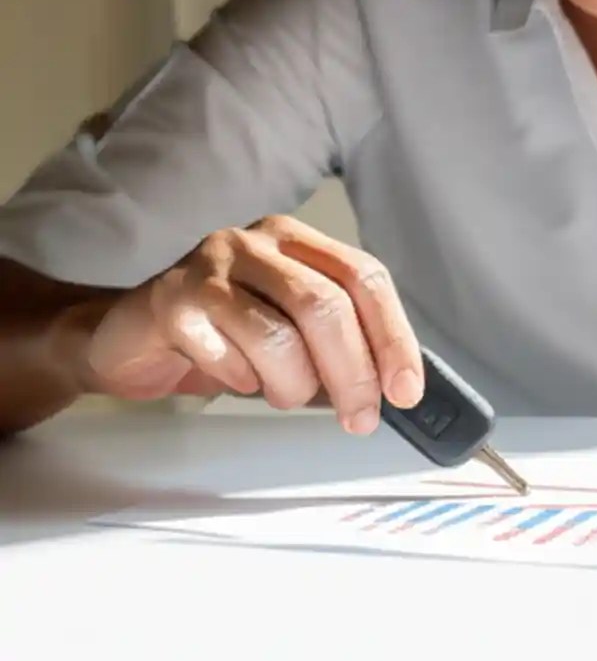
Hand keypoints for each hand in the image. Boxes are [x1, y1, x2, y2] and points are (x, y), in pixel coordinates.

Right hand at [78, 215, 424, 433]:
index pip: (366, 278)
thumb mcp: (294, 332)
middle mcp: (256, 242)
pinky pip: (227, 356)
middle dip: (353, 374)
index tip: (406, 389)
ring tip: (282, 393)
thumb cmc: (223, 336)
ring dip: (292, 386)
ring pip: (279, 336)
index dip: (393, 337)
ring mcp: (210, 265)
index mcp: (298, 242)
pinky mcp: (170, 299)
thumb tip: (397, 386)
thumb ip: (344, 345)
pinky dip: (241, 382)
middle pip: (327, 306)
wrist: (125, 338)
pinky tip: (231, 375)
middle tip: (359, 418)